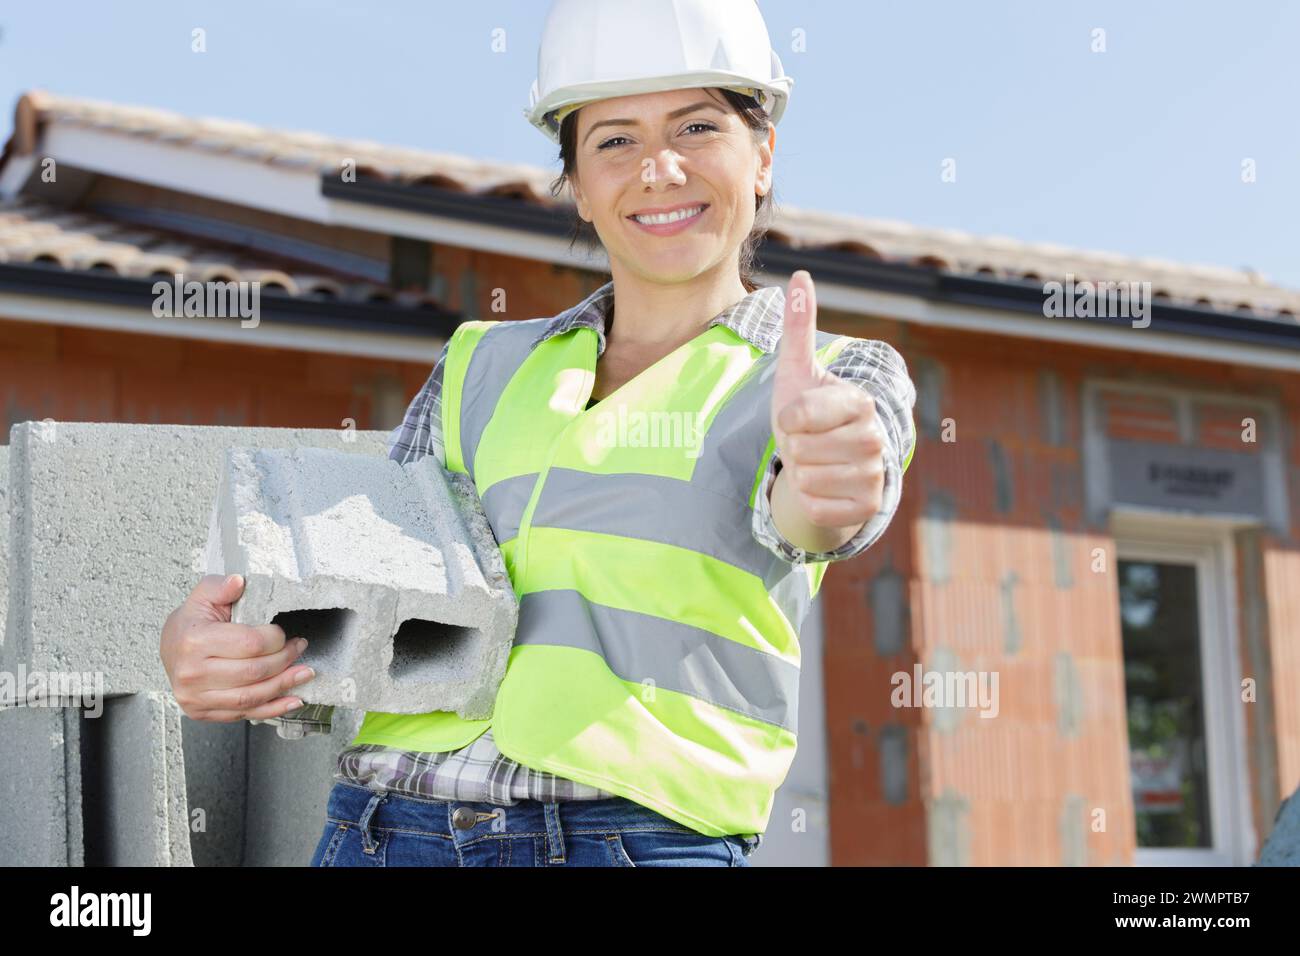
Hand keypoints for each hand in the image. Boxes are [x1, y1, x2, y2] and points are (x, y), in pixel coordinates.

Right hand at [160, 574, 314, 721]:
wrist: (170, 649)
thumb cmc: (192, 622)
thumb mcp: (203, 596)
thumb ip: (221, 586)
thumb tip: (238, 581)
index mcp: (194, 641)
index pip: (249, 643)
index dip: (275, 638)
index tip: (284, 632)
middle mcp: (192, 673)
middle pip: (253, 672)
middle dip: (285, 659)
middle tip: (300, 647)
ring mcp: (195, 697)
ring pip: (251, 696)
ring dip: (284, 685)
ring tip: (305, 672)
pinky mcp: (201, 712)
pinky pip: (244, 714)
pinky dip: (273, 709)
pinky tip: (293, 700)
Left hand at [770, 270, 886, 539]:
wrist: (824, 465)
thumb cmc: (807, 416)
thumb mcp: (796, 373)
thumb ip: (798, 328)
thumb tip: (801, 276)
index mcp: (859, 401)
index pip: (798, 416)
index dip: (787, 420)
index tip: (797, 418)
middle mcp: (875, 436)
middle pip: (801, 449)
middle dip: (794, 449)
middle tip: (808, 444)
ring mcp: (875, 474)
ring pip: (807, 479)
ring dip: (800, 475)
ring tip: (815, 464)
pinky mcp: (868, 507)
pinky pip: (817, 508)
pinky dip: (809, 502)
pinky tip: (823, 489)